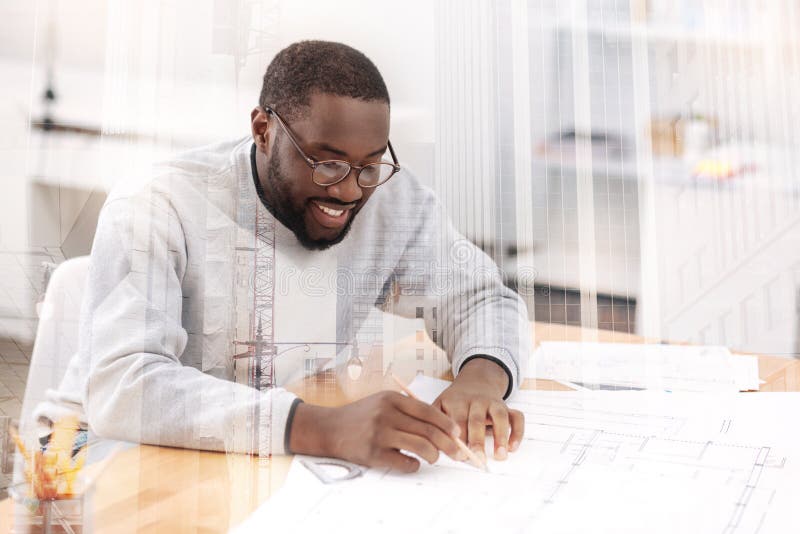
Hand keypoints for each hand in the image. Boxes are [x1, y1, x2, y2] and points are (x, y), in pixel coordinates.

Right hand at [289, 391, 462, 472]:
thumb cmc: (361, 416)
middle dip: (447, 443)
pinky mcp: (373, 453)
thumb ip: (407, 409)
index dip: (445, 423)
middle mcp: (386, 414)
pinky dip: (414, 465)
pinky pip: (404, 462)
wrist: (330, 428)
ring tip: (434, 458)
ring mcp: (379, 434)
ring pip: (420, 446)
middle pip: (427, 429)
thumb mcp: (382, 402)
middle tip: (455, 451)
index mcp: (391, 398)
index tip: (456, 432)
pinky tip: (413, 463)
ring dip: (433, 455)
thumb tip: (441, 426)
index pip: (427, 410)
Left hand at [433, 358, 523, 461]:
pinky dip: (517, 432)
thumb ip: (435, 423)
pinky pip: (517, 417)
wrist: (475, 380)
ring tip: (500, 456)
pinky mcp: (506, 407)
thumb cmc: (455, 400)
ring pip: (500, 416)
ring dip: (501, 436)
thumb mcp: (440, 405)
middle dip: (477, 439)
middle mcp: (476, 400)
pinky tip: (513, 448)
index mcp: (457, 401)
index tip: (459, 456)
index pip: (456, 421)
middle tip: (478, 458)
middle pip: (476, 419)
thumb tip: (432, 446)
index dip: (457, 439)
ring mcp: (493, 403)